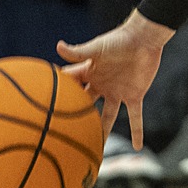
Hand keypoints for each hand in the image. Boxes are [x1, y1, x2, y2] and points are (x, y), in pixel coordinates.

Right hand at [59, 11, 172, 145]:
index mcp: (89, 74)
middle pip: (86, 105)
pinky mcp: (134, 96)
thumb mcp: (97, 48)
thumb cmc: (119, 40)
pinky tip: (137, 147)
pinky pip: (135, 117)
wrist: (143, 39)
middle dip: (76, 118)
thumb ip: (78, 52)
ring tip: (95, 149)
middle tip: (64, 134)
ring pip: (107, 117)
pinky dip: (137, 132)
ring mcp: (117, 92)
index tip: (44, 109)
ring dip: (102, 131)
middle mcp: (101, 85)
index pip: (71, 86)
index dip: (60, 95)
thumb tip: (57, 46)